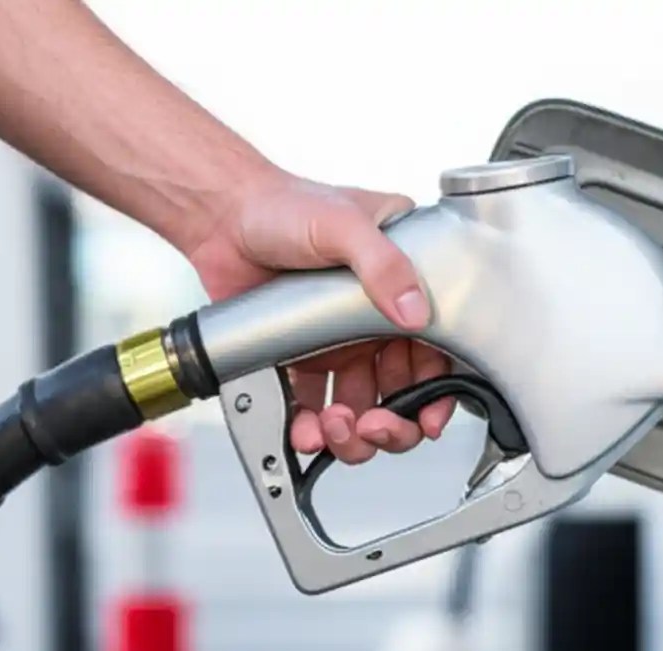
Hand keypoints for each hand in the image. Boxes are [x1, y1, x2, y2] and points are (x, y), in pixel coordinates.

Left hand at [184, 169, 455, 463]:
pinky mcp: (304, 359)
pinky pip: (316, 407)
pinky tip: (306, 431)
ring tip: (334, 427)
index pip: (440, 348)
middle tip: (375, 427)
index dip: (440, 390)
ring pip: (364, 408)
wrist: (222, 217)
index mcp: (404, 284)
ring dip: (354, 433)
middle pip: (405, 391)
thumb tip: (415, 312)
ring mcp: (342, 343)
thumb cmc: (286, 205)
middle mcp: (378, 319)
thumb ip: (385, 264)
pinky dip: (313, 429)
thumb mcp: (345, 223)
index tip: (429, 417)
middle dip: (395, 423)